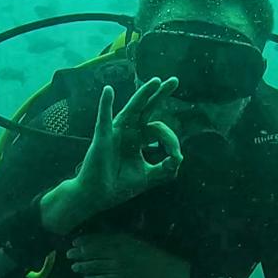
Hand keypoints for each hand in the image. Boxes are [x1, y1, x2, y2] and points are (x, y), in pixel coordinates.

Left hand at [66, 232, 190, 277]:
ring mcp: (119, 268)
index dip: (85, 241)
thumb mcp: (140, 240)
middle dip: (79, 254)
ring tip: (74, 267)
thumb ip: (124, 238)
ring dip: (83, 267)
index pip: (99, 239)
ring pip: (96, 266)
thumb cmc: (158, 254)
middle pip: (93, 252)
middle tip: (69, 255)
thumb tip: (109, 236)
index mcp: (124, 240)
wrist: (170, 272)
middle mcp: (118, 252)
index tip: (75, 242)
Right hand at [73, 77, 182, 214]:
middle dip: (160, 94)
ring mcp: (115, 133)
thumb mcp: (149, 177)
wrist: (98, 196)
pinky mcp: (103, 139)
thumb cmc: (120, 185)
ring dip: (143, 94)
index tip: (175, 156)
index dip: (171, 140)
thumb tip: (178, 158)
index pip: (159, 129)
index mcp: (139, 138)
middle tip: (175, 80)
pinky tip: (108, 90)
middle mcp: (128, 131)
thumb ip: (165, 169)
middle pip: (147, 108)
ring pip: (132, 109)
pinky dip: (105, 104)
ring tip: (156, 81)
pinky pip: (104, 119)